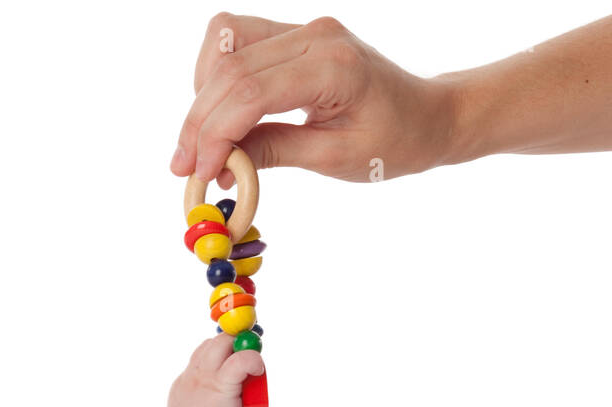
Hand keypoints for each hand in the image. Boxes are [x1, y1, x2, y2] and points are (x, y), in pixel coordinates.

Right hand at [166, 334, 264, 406]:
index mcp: (184, 382)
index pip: (202, 353)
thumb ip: (199, 406)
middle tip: (249, 357)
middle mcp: (193, 374)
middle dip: (232, 343)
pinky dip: (253, 361)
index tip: (233, 359)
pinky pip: (242, 359)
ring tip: (253, 367)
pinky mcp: (222, 383)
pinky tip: (259, 371)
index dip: (219, 351)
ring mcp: (205, 376)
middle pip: (212, 342)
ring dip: (242, 347)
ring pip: (224, 342)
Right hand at [170, 14, 459, 183]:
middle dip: (198, 122)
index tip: (197, 173)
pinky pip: (235, 40)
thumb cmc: (393, 142)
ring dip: (202, 95)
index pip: (251, 93)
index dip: (214, 135)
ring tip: (204, 142)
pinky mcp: (292, 32)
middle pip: (229, 68)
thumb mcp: (335, 159)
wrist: (426, 115)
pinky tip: (222, 115)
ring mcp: (303, 27)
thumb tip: (219, 165)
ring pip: (223, 43)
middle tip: (185, 168)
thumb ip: (275, 152)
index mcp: (335, 67)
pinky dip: (216, 78)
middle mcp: (316, 35)